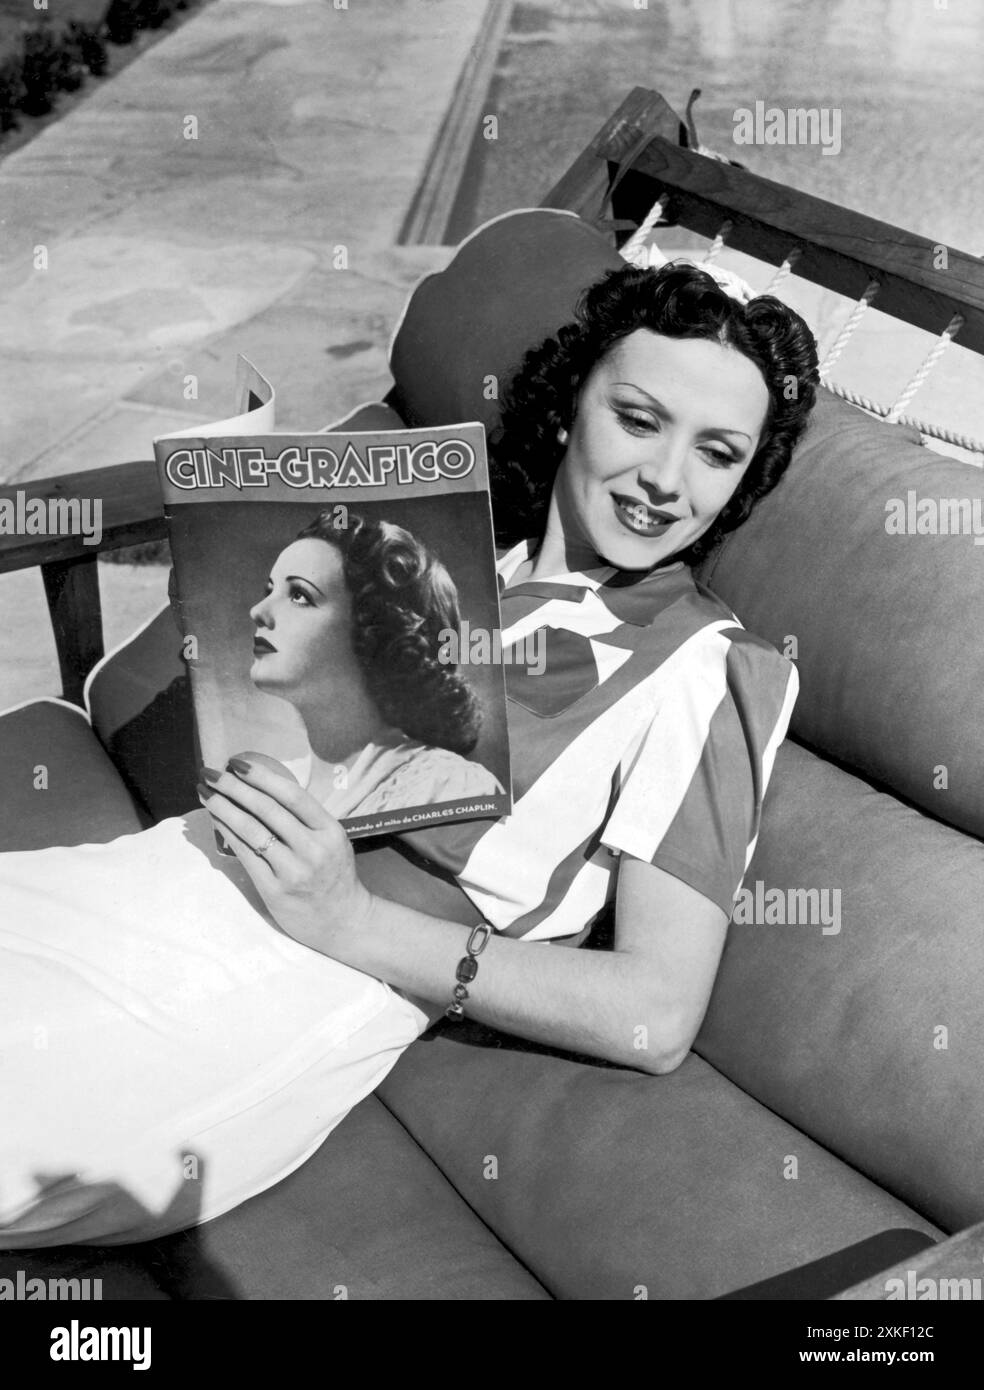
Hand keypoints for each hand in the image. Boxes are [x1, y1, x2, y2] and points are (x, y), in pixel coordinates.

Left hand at [196, 757, 374, 954]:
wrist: (344, 922)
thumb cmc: (335, 876)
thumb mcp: (332, 841)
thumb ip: (306, 820)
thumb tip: (262, 790)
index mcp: (330, 831)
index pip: (292, 795)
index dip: (262, 777)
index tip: (238, 764)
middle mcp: (313, 849)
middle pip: (267, 810)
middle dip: (235, 787)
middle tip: (212, 774)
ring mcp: (293, 872)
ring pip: (252, 831)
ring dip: (224, 808)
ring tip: (207, 794)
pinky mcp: (274, 891)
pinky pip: (245, 856)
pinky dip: (228, 834)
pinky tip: (217, 821)